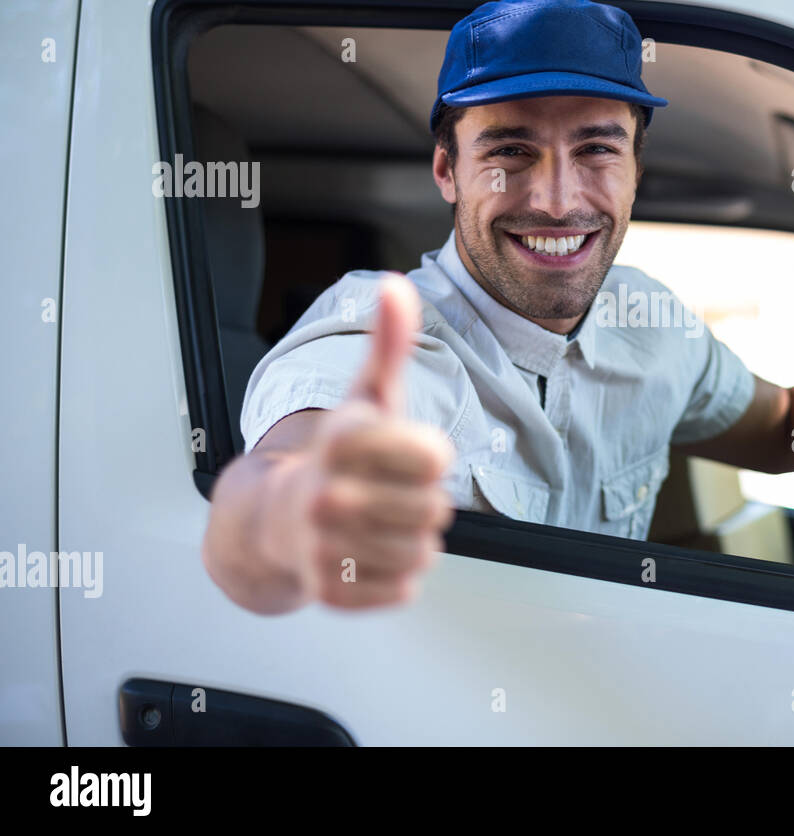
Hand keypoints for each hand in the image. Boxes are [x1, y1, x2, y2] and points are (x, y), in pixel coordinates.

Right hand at [254, 274, 455, 609]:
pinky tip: (370, 555)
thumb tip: (398, 286)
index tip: (406, 452)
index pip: (434, 456)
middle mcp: (324, 493)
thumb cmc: (335, 455)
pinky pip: (401, 588)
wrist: (273, 521)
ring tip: (383, 524)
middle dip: (426, 502)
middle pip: (435, 508)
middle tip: (393, 494)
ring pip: (422, 550)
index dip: (431, 456)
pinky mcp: (329, 593)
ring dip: (414, 539)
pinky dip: (397, 576)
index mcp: (340, 440)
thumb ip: (388, 344)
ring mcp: (322, 547)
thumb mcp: (365, 395)